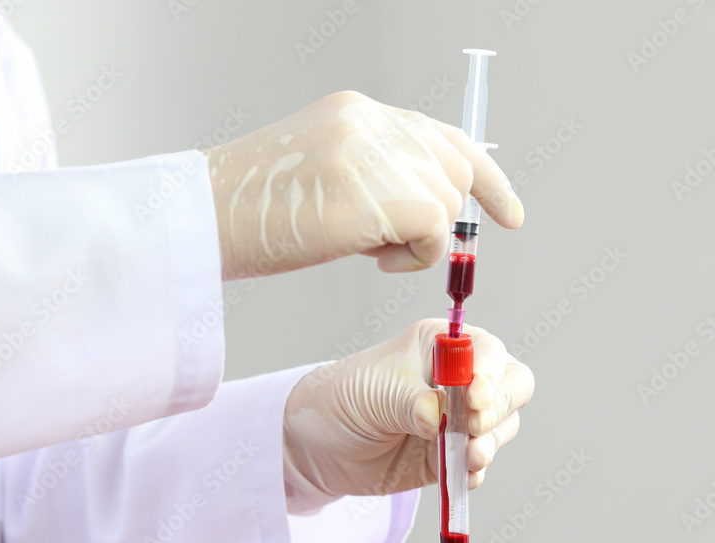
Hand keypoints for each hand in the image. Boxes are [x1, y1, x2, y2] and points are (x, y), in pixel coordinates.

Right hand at [205, 91, 523, 279]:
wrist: (204, 221)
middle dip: (444, 216)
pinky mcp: (376, 191)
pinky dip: (415, 255)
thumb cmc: (257, 214)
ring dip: (419, 240)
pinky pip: (435, 228)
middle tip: (401, 247)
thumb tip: (430, 209)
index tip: (509, 214)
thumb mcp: (324, 176)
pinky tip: (374, 257)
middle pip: (454, 170)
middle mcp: (371, 122)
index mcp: (358, 113)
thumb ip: (379, 176)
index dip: (485, 178)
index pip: (444, 137)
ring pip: (446, 201)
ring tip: (369, 249)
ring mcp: (373, 152)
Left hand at [281, 320, 533, 512]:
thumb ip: (414, 402)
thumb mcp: (376, 391)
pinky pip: (480, 464)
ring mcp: (460, 419)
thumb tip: (442, 418)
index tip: (473, 400)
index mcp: (444, 346)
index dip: (490, 375)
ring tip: (466, 457)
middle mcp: (461, 379)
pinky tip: (459, 473)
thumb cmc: (343, 397)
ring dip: (489, 443)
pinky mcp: (453, 455)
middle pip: (511, 388)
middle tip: (473, 428)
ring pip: (502, 427)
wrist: (316, 444)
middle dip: (498, 410)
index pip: (489, 353)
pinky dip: (475, 471)